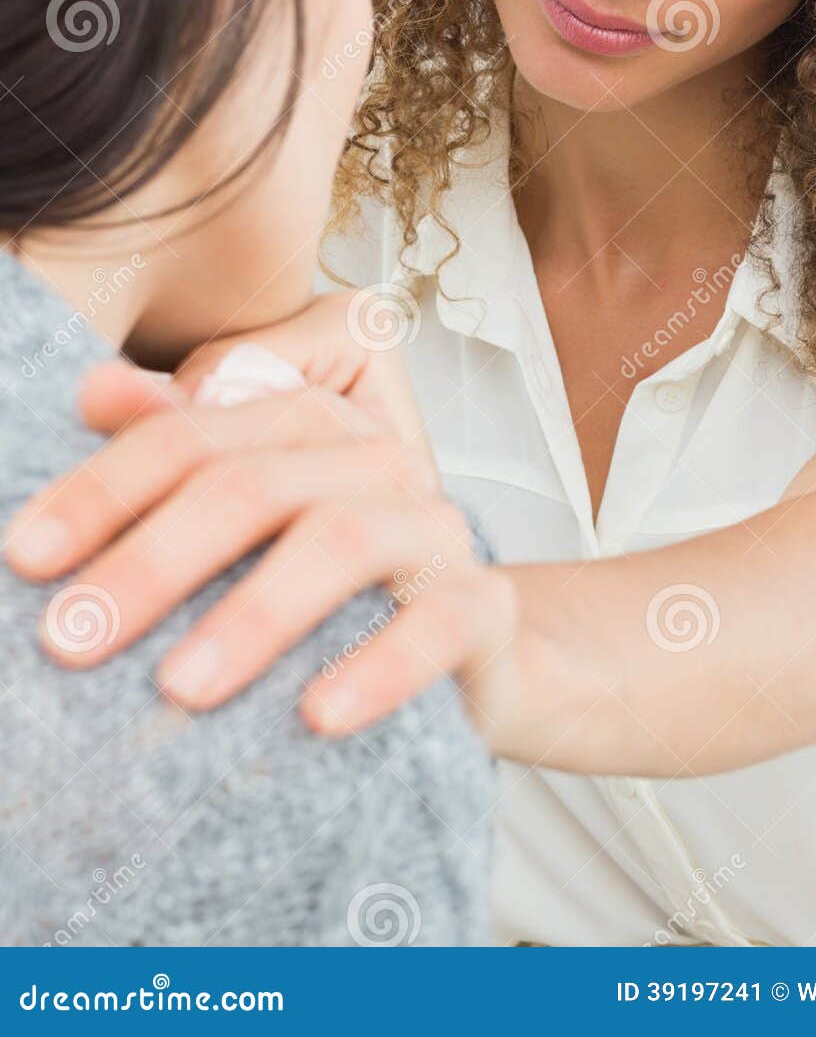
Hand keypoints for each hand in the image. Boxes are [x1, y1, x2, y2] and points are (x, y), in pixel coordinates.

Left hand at [2, 290, 517, 740]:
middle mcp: (372, 457)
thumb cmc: (337, 581)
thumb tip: (95, 389)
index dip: (104, 487)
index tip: (27, 556)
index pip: (191, 435)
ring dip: (253, 614)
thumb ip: (181, 448)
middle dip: (152, 560)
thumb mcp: (254, 514)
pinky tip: (315, 718)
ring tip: (178, 689)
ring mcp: (432, 527)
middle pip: (254, 483)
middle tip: (71, 640)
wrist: (471, 647)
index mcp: (306, 421)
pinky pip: (438, 623)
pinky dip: (377, 668)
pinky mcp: (480, 605)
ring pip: (341, 539)